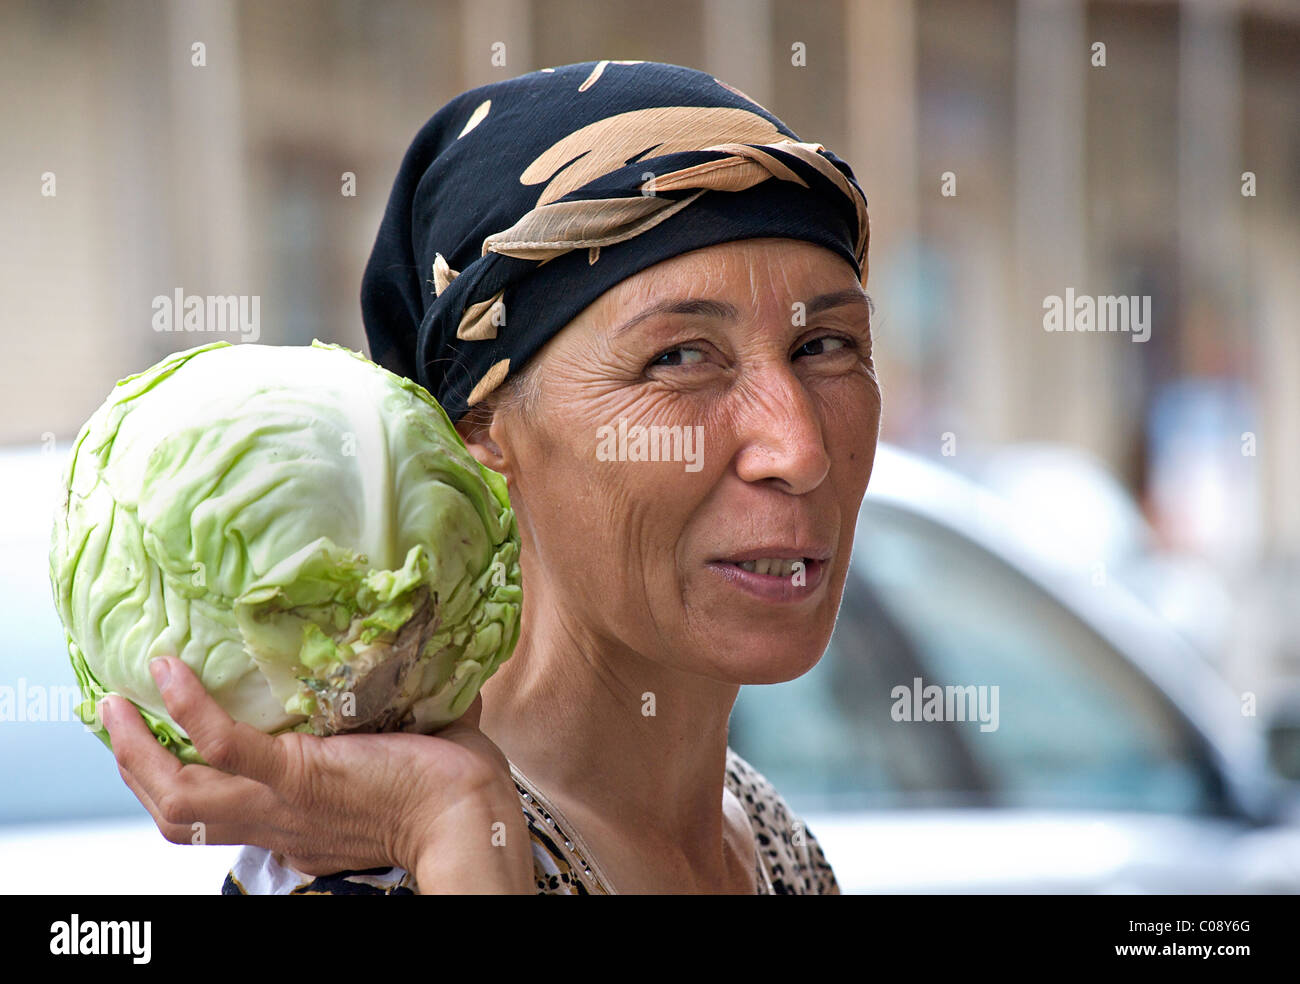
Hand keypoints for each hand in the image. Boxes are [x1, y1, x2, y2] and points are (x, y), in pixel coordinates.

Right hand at [100, 655, 532, 893]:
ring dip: (136, 751)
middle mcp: (276, 822)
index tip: (161, 742)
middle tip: (115, 718)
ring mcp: (282, 802)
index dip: (179, 781)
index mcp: (294, 821)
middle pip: (177, 815)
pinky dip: (190, 711)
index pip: (219, 813)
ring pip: (177, 796)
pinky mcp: (300, 776)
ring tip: (116, 702)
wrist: (471, 815)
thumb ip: (387, 724)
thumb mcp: (394, 761)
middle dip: (135, 770)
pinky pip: (226, 748)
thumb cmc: (451, 787)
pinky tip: (169, 671)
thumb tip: (411, 670)